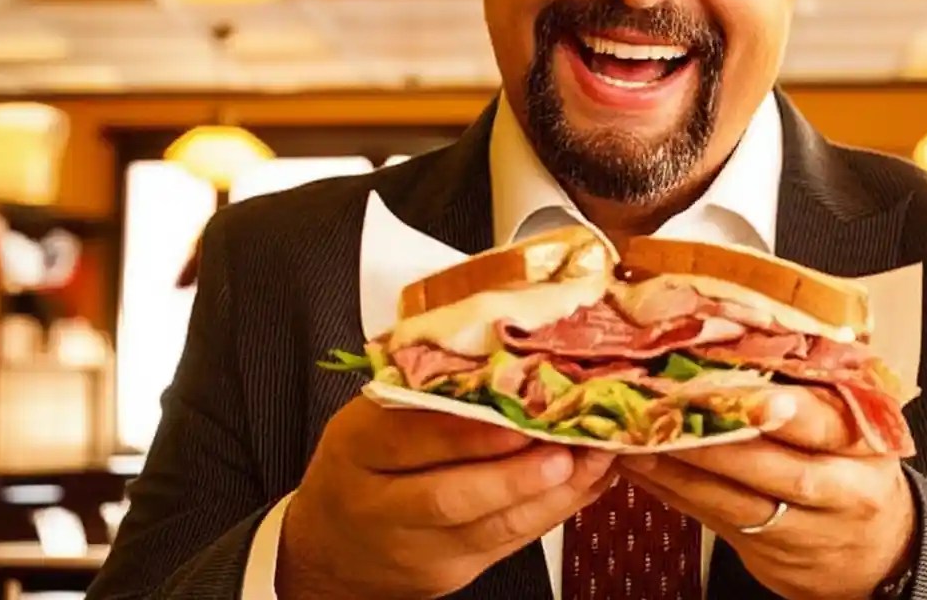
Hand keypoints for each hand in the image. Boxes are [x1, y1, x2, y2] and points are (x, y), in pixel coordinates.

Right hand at [277, 397, 615, 598]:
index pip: (407, 439)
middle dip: (514, 476)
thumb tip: (503, 354)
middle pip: (447, 497)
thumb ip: (425, 390)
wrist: (333, 549)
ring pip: (488, 529)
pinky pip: (510, 544)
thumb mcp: (370, 418)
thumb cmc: (363, 464)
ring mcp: (417, 547)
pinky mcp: (451, 573)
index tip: (515, 419)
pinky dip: (554, 513)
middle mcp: (380, 505)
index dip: (465, 433)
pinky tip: (588, 484)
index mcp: (357, 447)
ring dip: (548, 496)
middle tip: (565, 450)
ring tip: (592, 463)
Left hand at [618, 388, 915, 599]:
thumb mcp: (860, 425)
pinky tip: (643, 469)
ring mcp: (801, 528)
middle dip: (717, 440)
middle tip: (668, 408)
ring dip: (681, 469)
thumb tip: (755, 328)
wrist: (877, 553)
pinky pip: (714, 520)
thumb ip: (819, 386)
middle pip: (774, 468)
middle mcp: (838, 490)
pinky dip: (674, 493)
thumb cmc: (858, 468)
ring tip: (638, 438)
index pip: (822, 424)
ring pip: (735, 500)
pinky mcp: (766, 552)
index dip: (781, 411)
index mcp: (865, 445)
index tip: (741, 392)